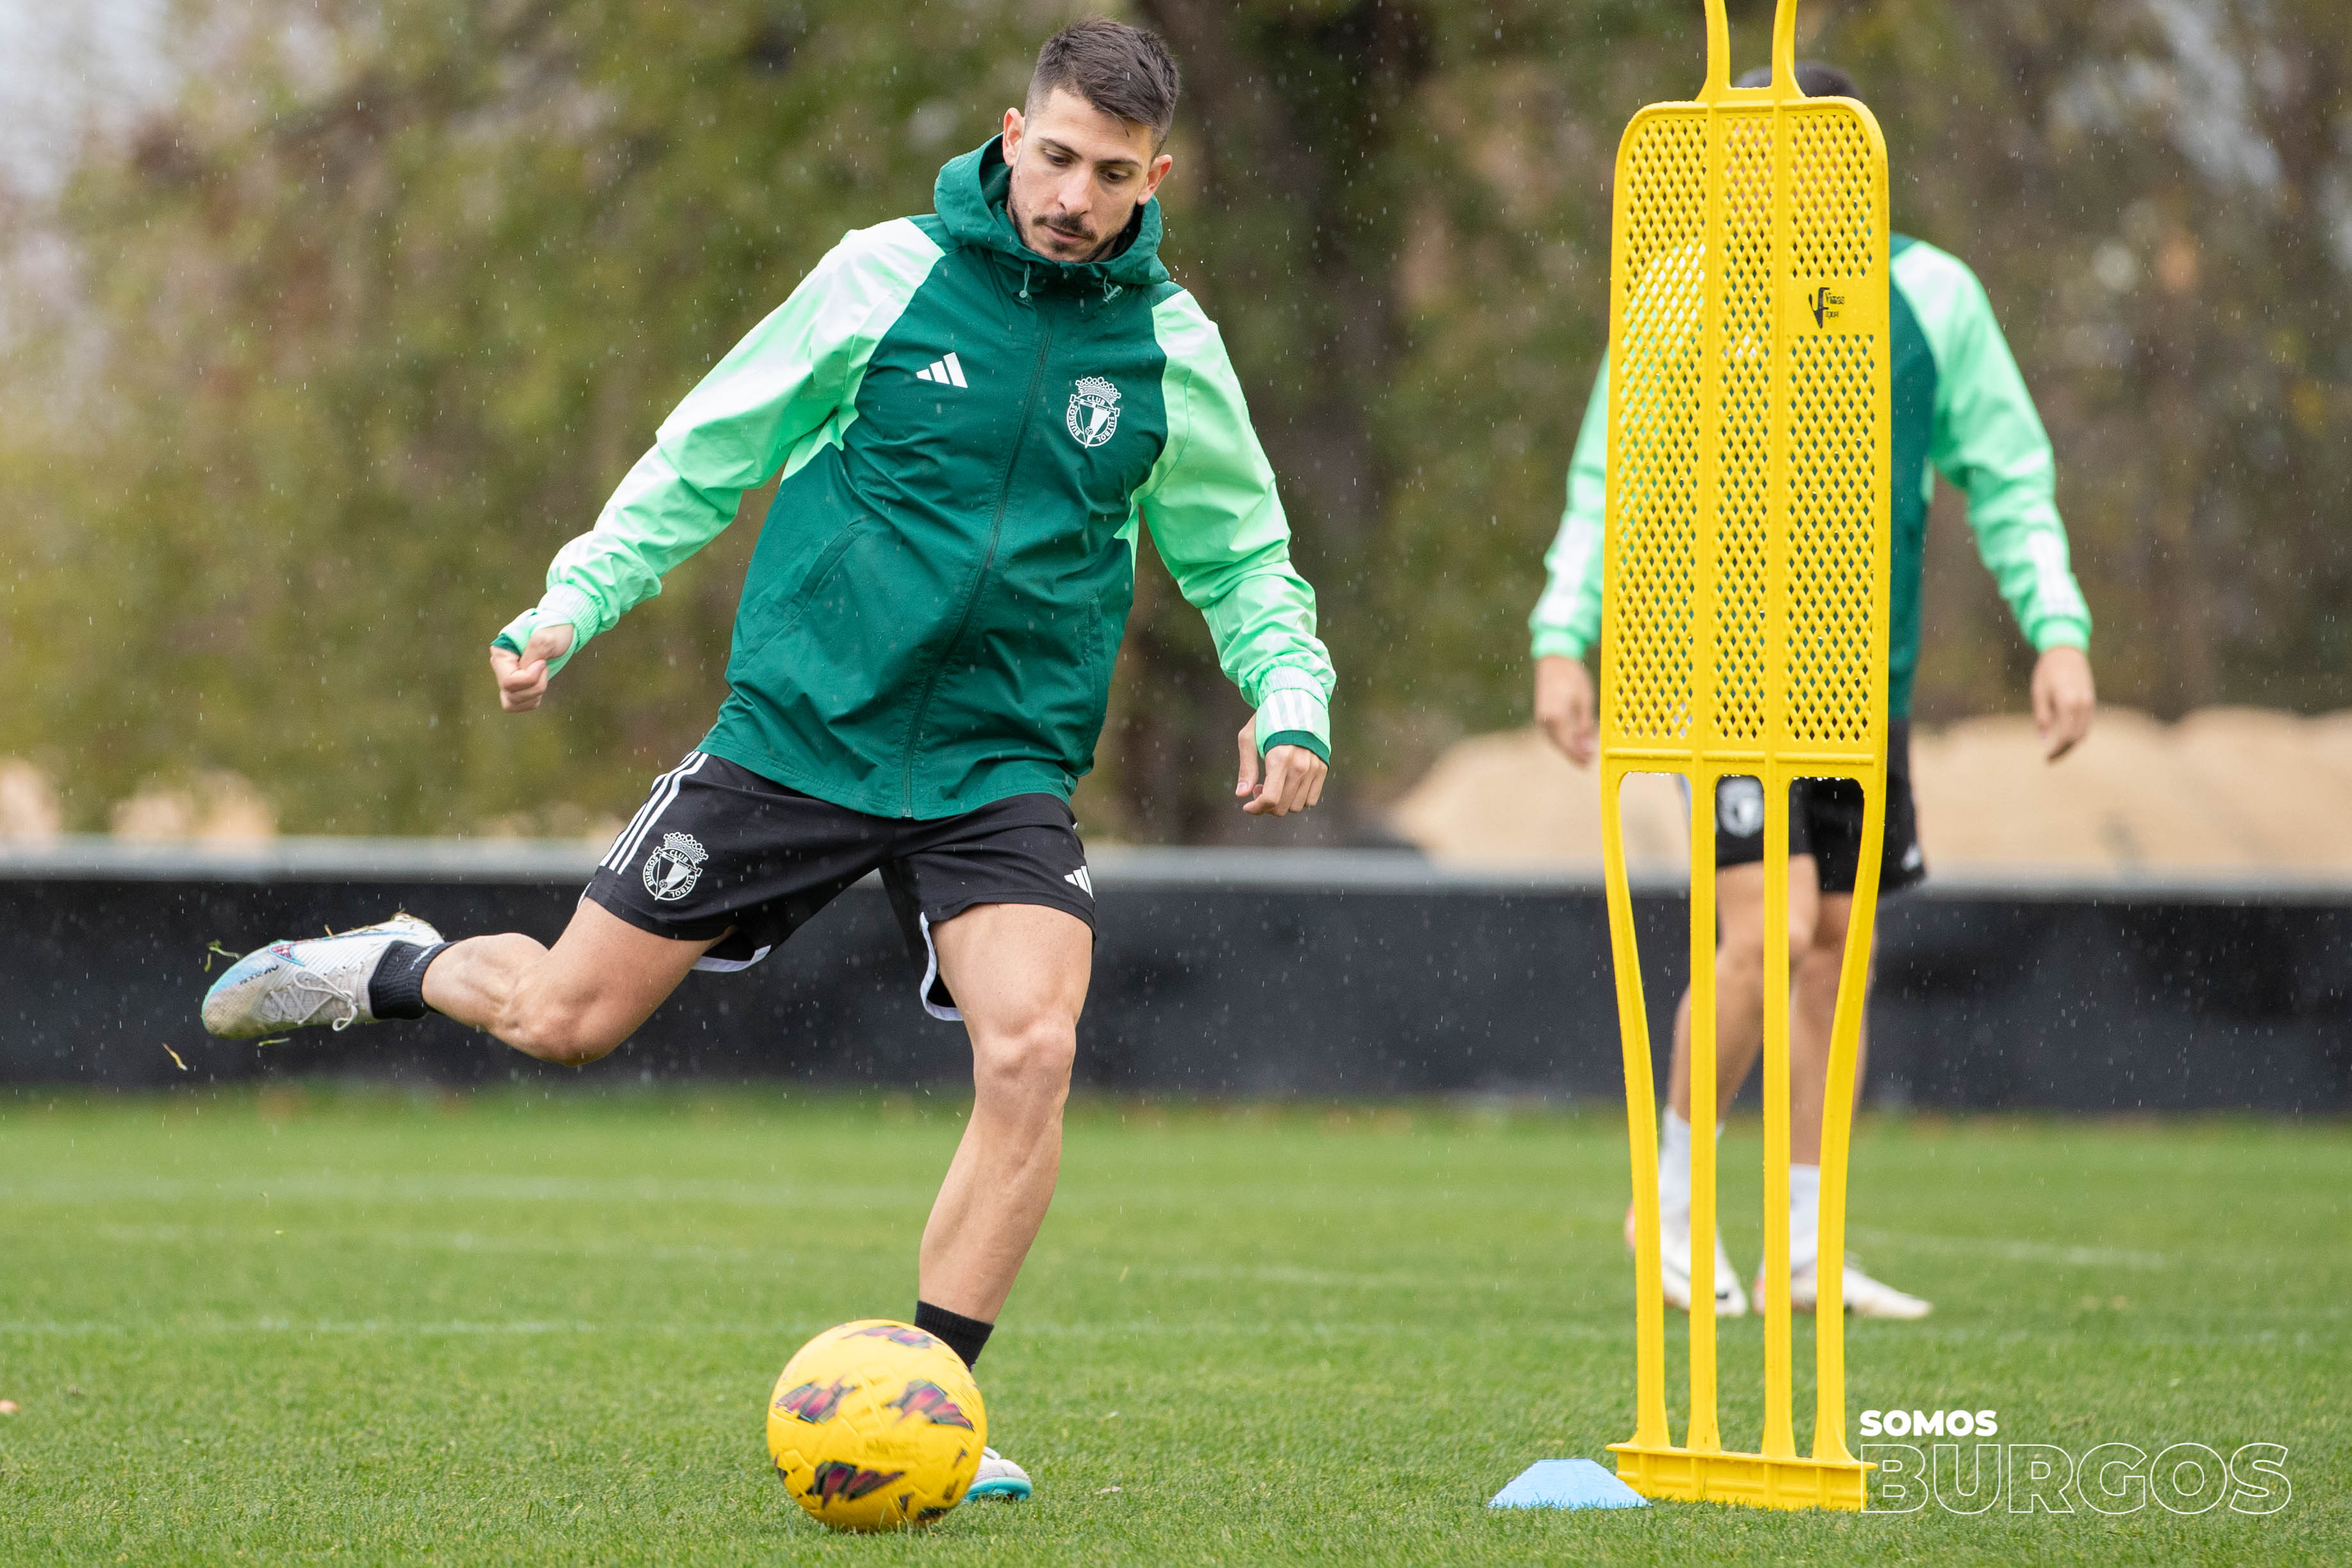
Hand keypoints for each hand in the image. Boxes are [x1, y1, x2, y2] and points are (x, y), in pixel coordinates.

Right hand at [489, 622, 574, 712]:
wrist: (563, 630)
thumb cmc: (554, 629)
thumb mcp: (546, 636)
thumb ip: (534, 652)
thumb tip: (525, 670)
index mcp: (501, 653)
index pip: (508, 681)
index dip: (529, 678)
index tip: (543, 663)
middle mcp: (501, 667)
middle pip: (510, 695)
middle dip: (534, 687)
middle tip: (545, 667)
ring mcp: (508, 678)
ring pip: (513, 703)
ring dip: (535, 695)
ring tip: (543, 674)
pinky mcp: (518, 686)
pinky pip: (522, 705)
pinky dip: (535, 699)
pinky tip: (542, 681)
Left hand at [1235, 721, 1327, 816]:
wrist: (1297, 700)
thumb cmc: (1268, 718)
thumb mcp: (1249, 738)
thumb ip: (1246, 767)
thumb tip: (1241, 794)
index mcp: (1280, 758)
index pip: (1271, 799)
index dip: (1256, 809)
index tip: (1247, 807)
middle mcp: (1300, 766)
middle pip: (1283, 807)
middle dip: (1266, 806)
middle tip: (1258, 789)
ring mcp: (1314, 768)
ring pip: (1297, 806)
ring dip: (1282, 803)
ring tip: (1274, 785)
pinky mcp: (1322, 768)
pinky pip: (1311, 799)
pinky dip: (1298, 799)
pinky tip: (1288, 786)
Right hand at [1534, 655, 1597, 766]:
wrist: (1554, 660)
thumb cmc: (1573, 678)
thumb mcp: (1585, 701)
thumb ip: (1584, 725)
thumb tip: (1587, 747)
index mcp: (1557, 717)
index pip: (1567, 744)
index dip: (1578, 755)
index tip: (1589, 762)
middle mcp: (1545, 720)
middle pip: (1560, 745)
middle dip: (1573, 755)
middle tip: (1586, 764)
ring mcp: (1541, 717)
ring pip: (1555, 740)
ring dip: (1567, 749)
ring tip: (1581, 756)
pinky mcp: (1542, 714)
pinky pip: (1552, 733)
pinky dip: (1562, 740)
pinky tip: (1571, 742)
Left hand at [2031, 644, 2095, 760]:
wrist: (2066, 652)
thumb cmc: (2047, 671)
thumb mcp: (2039, 693)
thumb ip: (2042, 716)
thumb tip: (2044, 739)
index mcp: (2068, 701)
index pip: (2066, 735)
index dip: (2057, 749)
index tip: (2046, 758)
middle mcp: (2082, 703)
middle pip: (2077, 737)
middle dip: (2064, 751)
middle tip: (2050, 759)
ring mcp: (2089, 702)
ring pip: (2084, 732)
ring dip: (2072, 745)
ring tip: (2057, 752)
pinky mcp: (2090, 701)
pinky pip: (2087, 724)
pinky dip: (2078, 735)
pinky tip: (2065, 739)